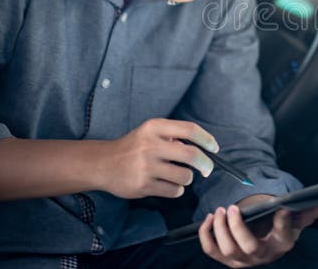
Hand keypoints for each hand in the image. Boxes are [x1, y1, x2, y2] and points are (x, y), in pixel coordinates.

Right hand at [96, 118, 219, 198]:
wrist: (102, 164)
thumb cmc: (134, 146)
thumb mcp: (150, 132)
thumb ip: (173, 135)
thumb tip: (202, 148)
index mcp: (154, 127)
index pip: (190, 130)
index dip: (207, 139)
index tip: (215, 148)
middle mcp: (150, 145)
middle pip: (191, 155)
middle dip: (205, 164)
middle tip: (207, 169)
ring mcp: (146, 167)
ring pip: (185, 176)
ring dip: (187, 178)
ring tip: (178, 176)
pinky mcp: (143, 186)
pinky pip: (174, 191)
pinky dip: (176, 190)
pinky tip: (168, 185)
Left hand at [198, 197, 317, 266]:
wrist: (266, 244)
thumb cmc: (281, 228)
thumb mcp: (297, 220)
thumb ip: (312, 211)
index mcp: (281, 244)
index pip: (283, 234)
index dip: (282, 222)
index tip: (281, 207)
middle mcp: (261, 256)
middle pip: (247, 247)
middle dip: (237, 228)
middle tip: (232, 208)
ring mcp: (242, 260)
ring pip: (227, 250)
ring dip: (220, 229)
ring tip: (220, 211)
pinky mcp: (225, 258)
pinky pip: (211, 250)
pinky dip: (206, 234)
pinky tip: (209, 218)